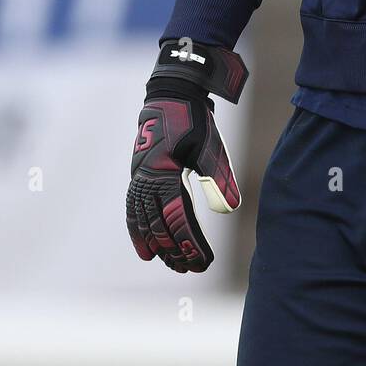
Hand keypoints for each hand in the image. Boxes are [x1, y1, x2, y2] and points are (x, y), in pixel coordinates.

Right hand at [126, 40, 247, 272]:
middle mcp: (147, 180)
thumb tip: (230, 208)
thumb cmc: (193, 121)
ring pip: (145, 222)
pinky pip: (134, 211)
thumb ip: (218, 177)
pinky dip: (138, 232)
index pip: (178, 218)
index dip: (190, 243)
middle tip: (193, 269)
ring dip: (159, 246)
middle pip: (160, 225)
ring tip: (173, 266)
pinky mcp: (139, 177)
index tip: (203, 262)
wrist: (171, 96)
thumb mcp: (210, 146)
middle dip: (176, 250)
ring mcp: (139, 179)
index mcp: (166, 174)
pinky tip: (146, 250)